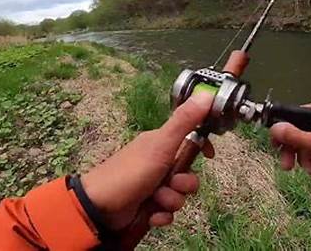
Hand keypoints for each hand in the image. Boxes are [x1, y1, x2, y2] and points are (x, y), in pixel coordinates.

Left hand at [81, 92, 214, 229]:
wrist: (100, 207)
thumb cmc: (131, 171)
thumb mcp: (161, 144)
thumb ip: (184, 121)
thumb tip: (206, 94)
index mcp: (161, 145)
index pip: (189, 140)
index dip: (202, 147)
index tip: (210, 156)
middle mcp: (158, 164)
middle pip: (188, 175)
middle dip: (183, 184)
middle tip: (170, 183)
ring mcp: (152, 186)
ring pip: (179, 196)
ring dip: (170, 201)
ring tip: (154, 200)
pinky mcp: (148, 206)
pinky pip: (167, 213)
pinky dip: (160, 216)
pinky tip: (149, 215)